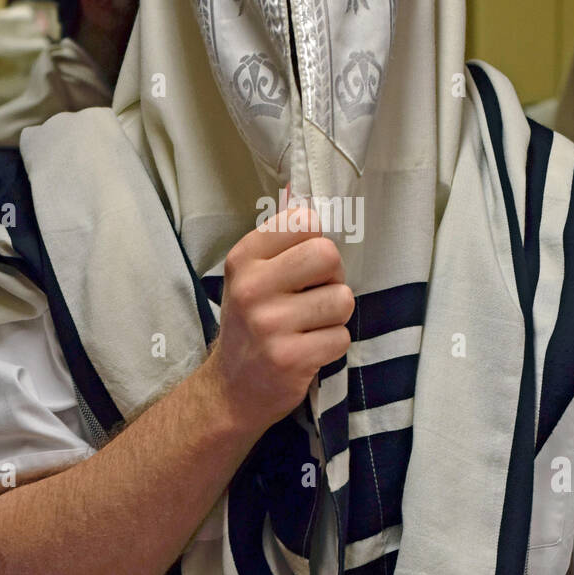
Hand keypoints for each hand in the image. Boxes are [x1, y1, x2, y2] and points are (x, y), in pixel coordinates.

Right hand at [206, 198, 353, 435]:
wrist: (230, 389)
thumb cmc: (251, 323)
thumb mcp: (254, 274)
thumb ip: (280, 233)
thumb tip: (298, 186)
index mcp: (244, 257)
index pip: (304, 221)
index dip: (315, 243)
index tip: (302, 267)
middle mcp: (252, 287)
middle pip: (328, 255)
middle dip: (332, 278)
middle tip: (314, 296)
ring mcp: (270, 324)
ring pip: (342, 299)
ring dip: (335, 316)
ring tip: (310, 327)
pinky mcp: (290, 358)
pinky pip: (341, 337)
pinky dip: (332, 345)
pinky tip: (308, 350)